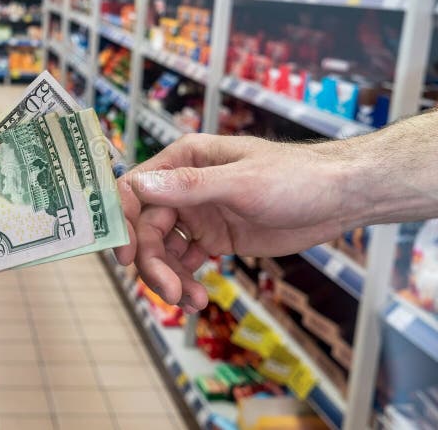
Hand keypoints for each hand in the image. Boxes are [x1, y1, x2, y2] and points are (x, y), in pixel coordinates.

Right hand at [115, 134, 349, 312]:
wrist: (339, 199)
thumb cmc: (296, 178)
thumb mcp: (242, 183)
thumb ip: (190, 187)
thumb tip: (139, 186)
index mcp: (184, 161)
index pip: (135, 189)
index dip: (123, 222)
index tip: (125, 255)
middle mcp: (183, 187)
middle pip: (147, 228)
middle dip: (153, 262)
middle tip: (169, 293)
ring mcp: (197, 214)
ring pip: (164, 250)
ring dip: (170, 278)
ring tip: (191, 301)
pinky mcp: (213, 237)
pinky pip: (185, 262)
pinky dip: (185, 281)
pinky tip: (197, 298)